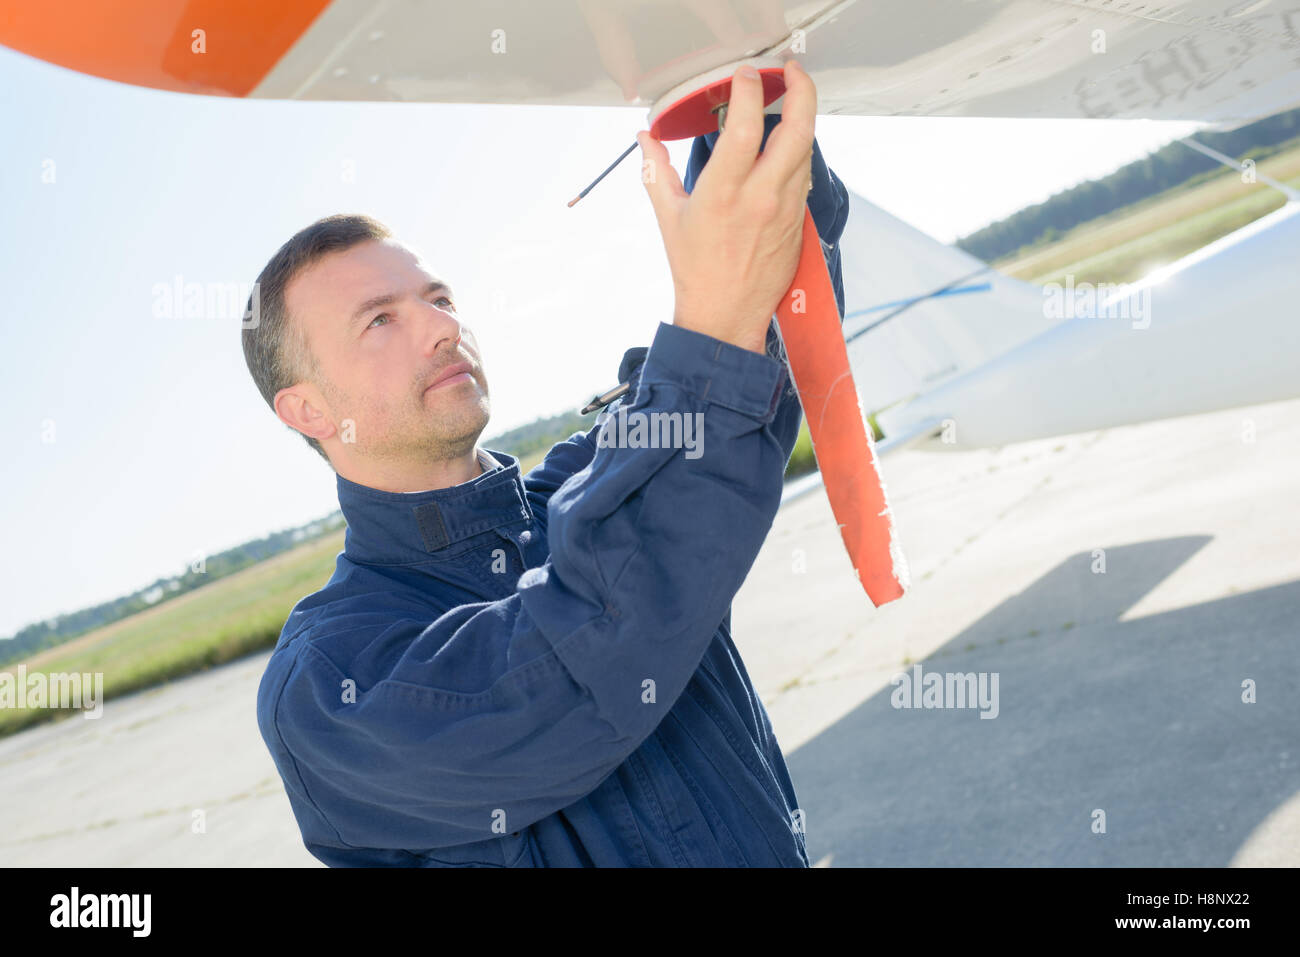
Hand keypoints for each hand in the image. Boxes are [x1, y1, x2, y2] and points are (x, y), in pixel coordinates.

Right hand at [637, 59, 816, 353]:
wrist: (725, 316)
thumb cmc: (696, 270)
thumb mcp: (669, 217)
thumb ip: (656, 171)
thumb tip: (645, 139)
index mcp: (723, 193)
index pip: (745, 127)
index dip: (749, 90)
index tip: (744, 75)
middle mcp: (760, 198)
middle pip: (797, 130)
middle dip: (801, 90)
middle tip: (791, 71)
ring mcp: (785, 210)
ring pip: (806, 150)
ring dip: (800, 120)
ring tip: (788, 103)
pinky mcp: (797, 222)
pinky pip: (803, 176)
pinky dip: (797, 153)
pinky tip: (785, 147)